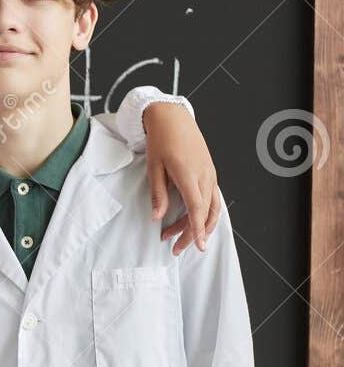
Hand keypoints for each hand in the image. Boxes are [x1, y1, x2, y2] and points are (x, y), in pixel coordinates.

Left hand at [142, 102, 220, 253]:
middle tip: (175, 249)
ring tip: (177, 237)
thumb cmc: (161, 140)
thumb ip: (158, 194)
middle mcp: (205, 177)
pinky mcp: (209, 172)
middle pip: (204, 214)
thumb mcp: (154, 168)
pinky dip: (205, 213)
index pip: (197, 210)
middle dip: (192, 234)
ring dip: (198, 226)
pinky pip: (212, 197)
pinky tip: (191, 220)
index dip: (197, 230)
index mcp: (190, 176)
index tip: (197, 246)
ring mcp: (210, 174)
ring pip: (212, 207)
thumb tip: (157, 217)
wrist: (173, 117)